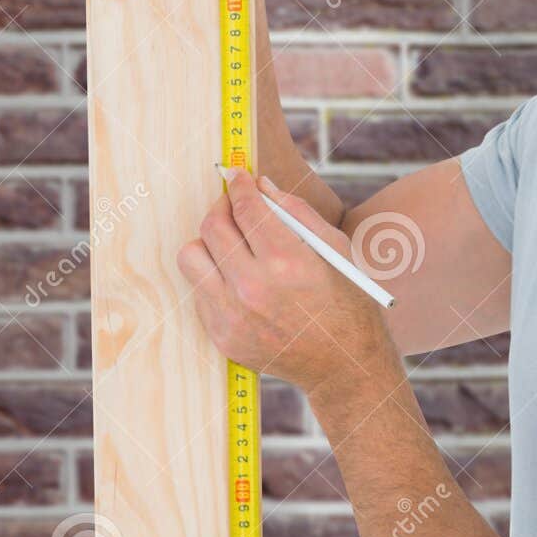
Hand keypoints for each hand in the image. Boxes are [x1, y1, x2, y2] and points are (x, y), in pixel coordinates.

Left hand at [176, 168, 394, 393]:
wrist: (342, 362)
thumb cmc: (345, 299)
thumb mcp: (333, 247)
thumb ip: (295, 211)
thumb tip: (261, 185)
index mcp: (287, 263)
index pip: (246, 208)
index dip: (239, 184)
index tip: (236, 173)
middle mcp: (253, 289)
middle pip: (213, 227)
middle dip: (222, 205)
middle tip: (233, 203)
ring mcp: (233, 316)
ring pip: (191, 257)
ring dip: (209, 242)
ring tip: (230, 244)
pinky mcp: (222, 336)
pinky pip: (199, 291)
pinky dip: (215, 276)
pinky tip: (238, 278)